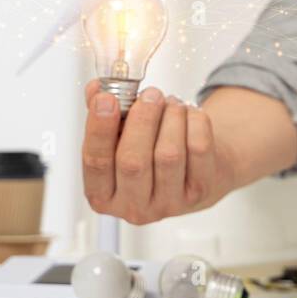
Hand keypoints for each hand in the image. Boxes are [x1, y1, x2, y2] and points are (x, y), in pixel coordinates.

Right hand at [81, 80, 234, 224]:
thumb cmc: (148, 151)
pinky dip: (194, 121)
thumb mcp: (120, 136)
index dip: (99, 129)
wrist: (195, 169)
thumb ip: (102, 113)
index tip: (106, 99)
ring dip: (170, 118)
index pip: (95, 164)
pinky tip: (188, 114)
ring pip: (168, 155)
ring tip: (170, 102)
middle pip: (133, 162)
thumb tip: (95, 90)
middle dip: (141, 120)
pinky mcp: (201, 191)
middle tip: (150, 94)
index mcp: (103, 196)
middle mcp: (134, 207)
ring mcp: (170, 203)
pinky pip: (198, 148)